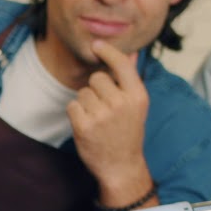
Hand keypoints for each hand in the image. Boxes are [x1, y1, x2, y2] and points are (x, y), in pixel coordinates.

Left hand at [67, 41, 150, 192]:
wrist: (121, 165)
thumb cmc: (127, 132)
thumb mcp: (136, 105)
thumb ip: (130, 79)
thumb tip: (131, 53)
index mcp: (137, 96)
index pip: (121, 64)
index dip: (107, 51)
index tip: (96, 44)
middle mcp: (121, 103)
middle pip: (96, 78)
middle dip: (95, 88)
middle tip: (104, 108)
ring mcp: (102, 115)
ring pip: (82, 92)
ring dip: (86, 102)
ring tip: (98, 119)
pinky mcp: (84, 126)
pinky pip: (72, 105)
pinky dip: (76, 113)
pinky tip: (87, 125)